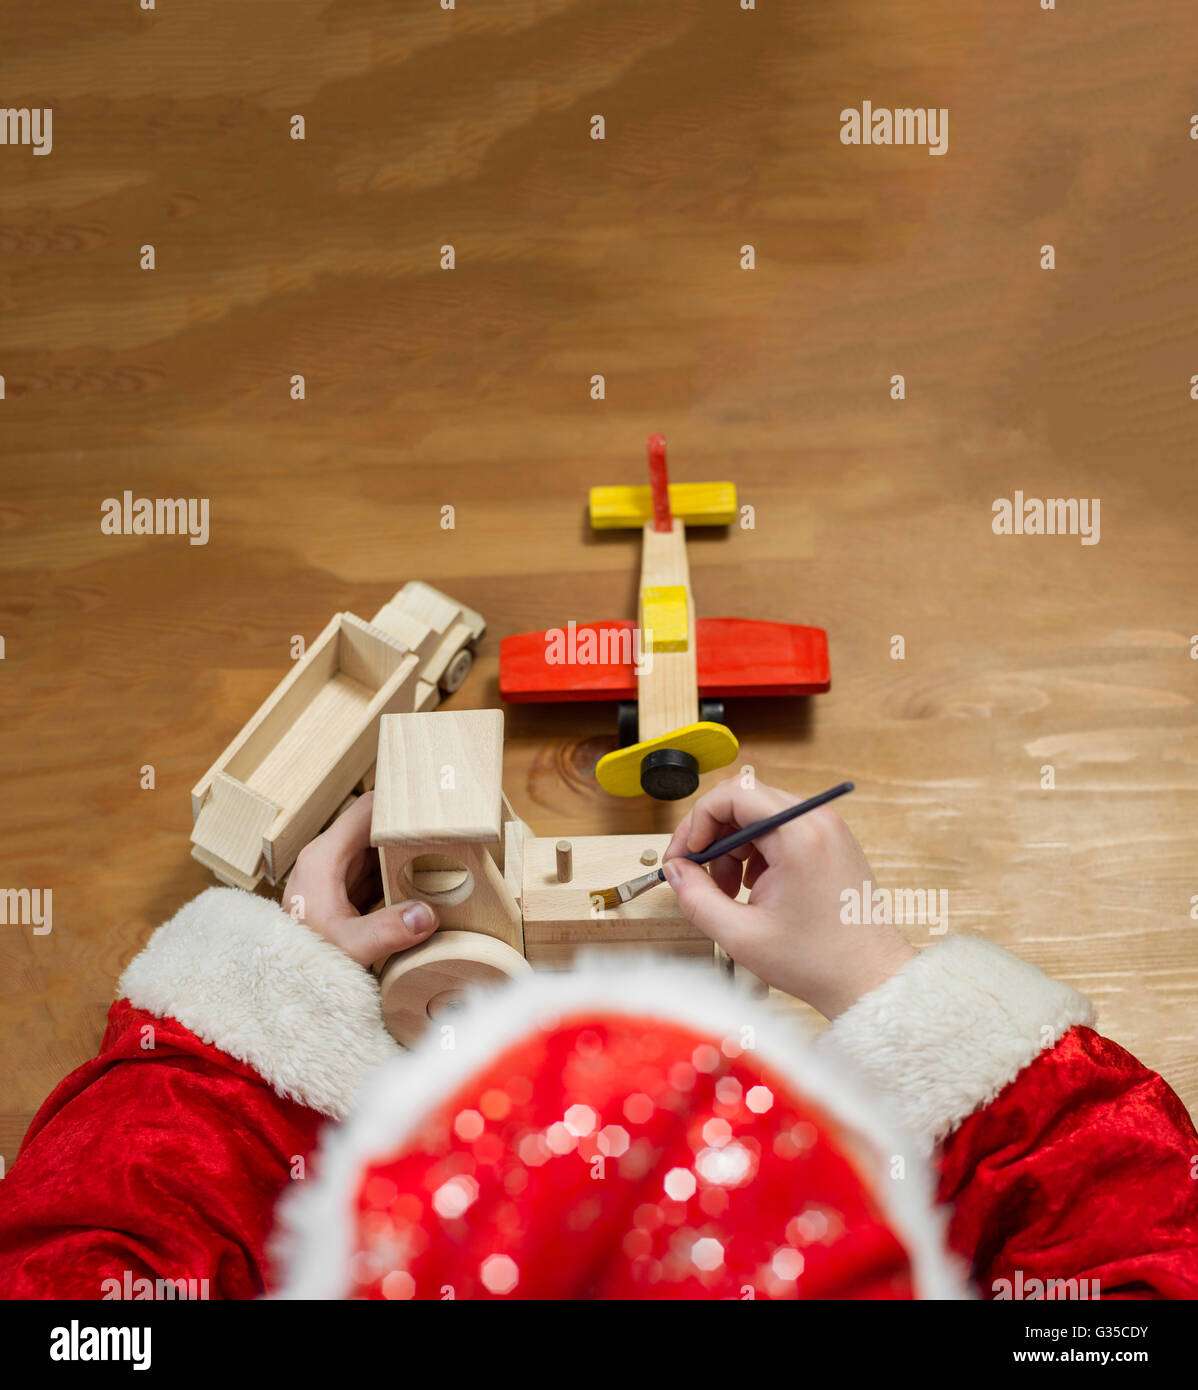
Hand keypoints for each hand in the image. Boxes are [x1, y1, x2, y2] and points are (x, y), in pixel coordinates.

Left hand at [284, 792, 438, 967]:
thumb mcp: (348, 948)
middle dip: (411, 829)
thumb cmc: (303, 964)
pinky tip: (427, 881)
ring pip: (380, 848)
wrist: (283, 988)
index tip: (433, 808)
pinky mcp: (345, 893)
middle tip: (450, 832)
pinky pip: (379, 871)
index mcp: (324, 857)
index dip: (399, 803)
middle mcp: (328, 858)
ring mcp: (336, 875)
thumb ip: (386, 931)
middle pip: (377, 826)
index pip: (366, 809)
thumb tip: (428, 914)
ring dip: (409, 852)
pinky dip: (402, 872)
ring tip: (448, 852)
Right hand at [662, 777, 915, 1018]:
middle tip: (698, 873)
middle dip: (713, 835)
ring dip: (733, 846)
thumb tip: (674, 871)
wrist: (868, 978)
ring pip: (759, 814)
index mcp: (800, 835)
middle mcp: (817, 820)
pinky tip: (753, 889)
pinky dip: (756, 852)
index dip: (698, 821)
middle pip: (745, 800)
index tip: (685, 855)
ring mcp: (827, 829)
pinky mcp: (830, 841)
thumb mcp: (741, 935)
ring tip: (728, 890)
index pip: (733, 794)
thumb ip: (696, 898)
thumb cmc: (819, 961)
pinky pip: (780, 829)